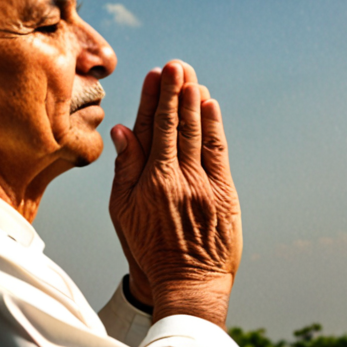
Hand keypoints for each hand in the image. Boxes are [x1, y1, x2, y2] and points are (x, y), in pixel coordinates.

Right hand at [109, 60, 241, 327]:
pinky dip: (214, 127)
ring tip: (192, 77)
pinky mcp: (224, 194)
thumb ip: (125, 167)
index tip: (155, 74)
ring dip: (195, 102)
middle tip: (177, 64)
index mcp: (150, 180)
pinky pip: (219, 153)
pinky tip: (210, 106)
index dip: (154, 99)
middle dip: (176, 91)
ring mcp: (204, 185)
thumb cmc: (147, 246)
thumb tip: (122, 128)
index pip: (152, 129)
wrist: (186, 282)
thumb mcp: (123, 209)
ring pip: (199, 134)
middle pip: (177, 125)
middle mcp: (178, 178)